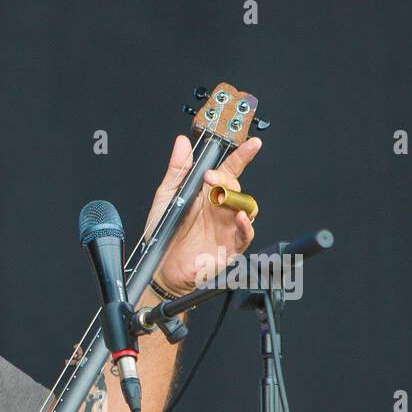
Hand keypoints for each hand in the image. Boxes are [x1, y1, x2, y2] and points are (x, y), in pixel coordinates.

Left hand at [147, 134, 261, 294]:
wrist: (159, 268)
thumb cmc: (164, 235)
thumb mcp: (167, 197)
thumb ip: (177, 170)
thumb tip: (181, 144)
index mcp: (207, 195)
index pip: (230, 171)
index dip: (242, 156)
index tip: (252, 144)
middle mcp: (220, 209)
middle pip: (236, 187)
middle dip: (226, 180)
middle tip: (210, 178)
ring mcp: (227, 227)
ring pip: (247, 207)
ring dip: (236, 199)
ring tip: (220, 197)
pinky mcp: (230, 247)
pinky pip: (246, 234)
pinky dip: (245, 225)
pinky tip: (238, 217)